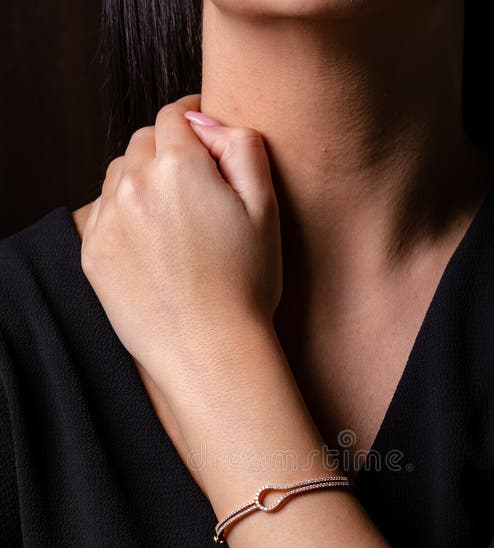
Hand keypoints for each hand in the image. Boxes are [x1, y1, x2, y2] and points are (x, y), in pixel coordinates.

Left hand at [81, 94, 282, 396]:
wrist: (211, 352)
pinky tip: (152, 244)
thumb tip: (207, 122)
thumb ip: (241, 146)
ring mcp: (107, 221)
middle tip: (195, 181)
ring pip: (119, 176)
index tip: (204, 133)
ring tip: (172, 215)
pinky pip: (103, 215)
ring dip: (141, 180)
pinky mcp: (93, 255)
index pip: (176, 116)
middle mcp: (133, 185)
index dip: (194, 119)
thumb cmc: (247, 284)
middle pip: (143, 142)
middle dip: (167, 150)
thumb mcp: (266, 208)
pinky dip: (123, 215)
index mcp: (177, 166)